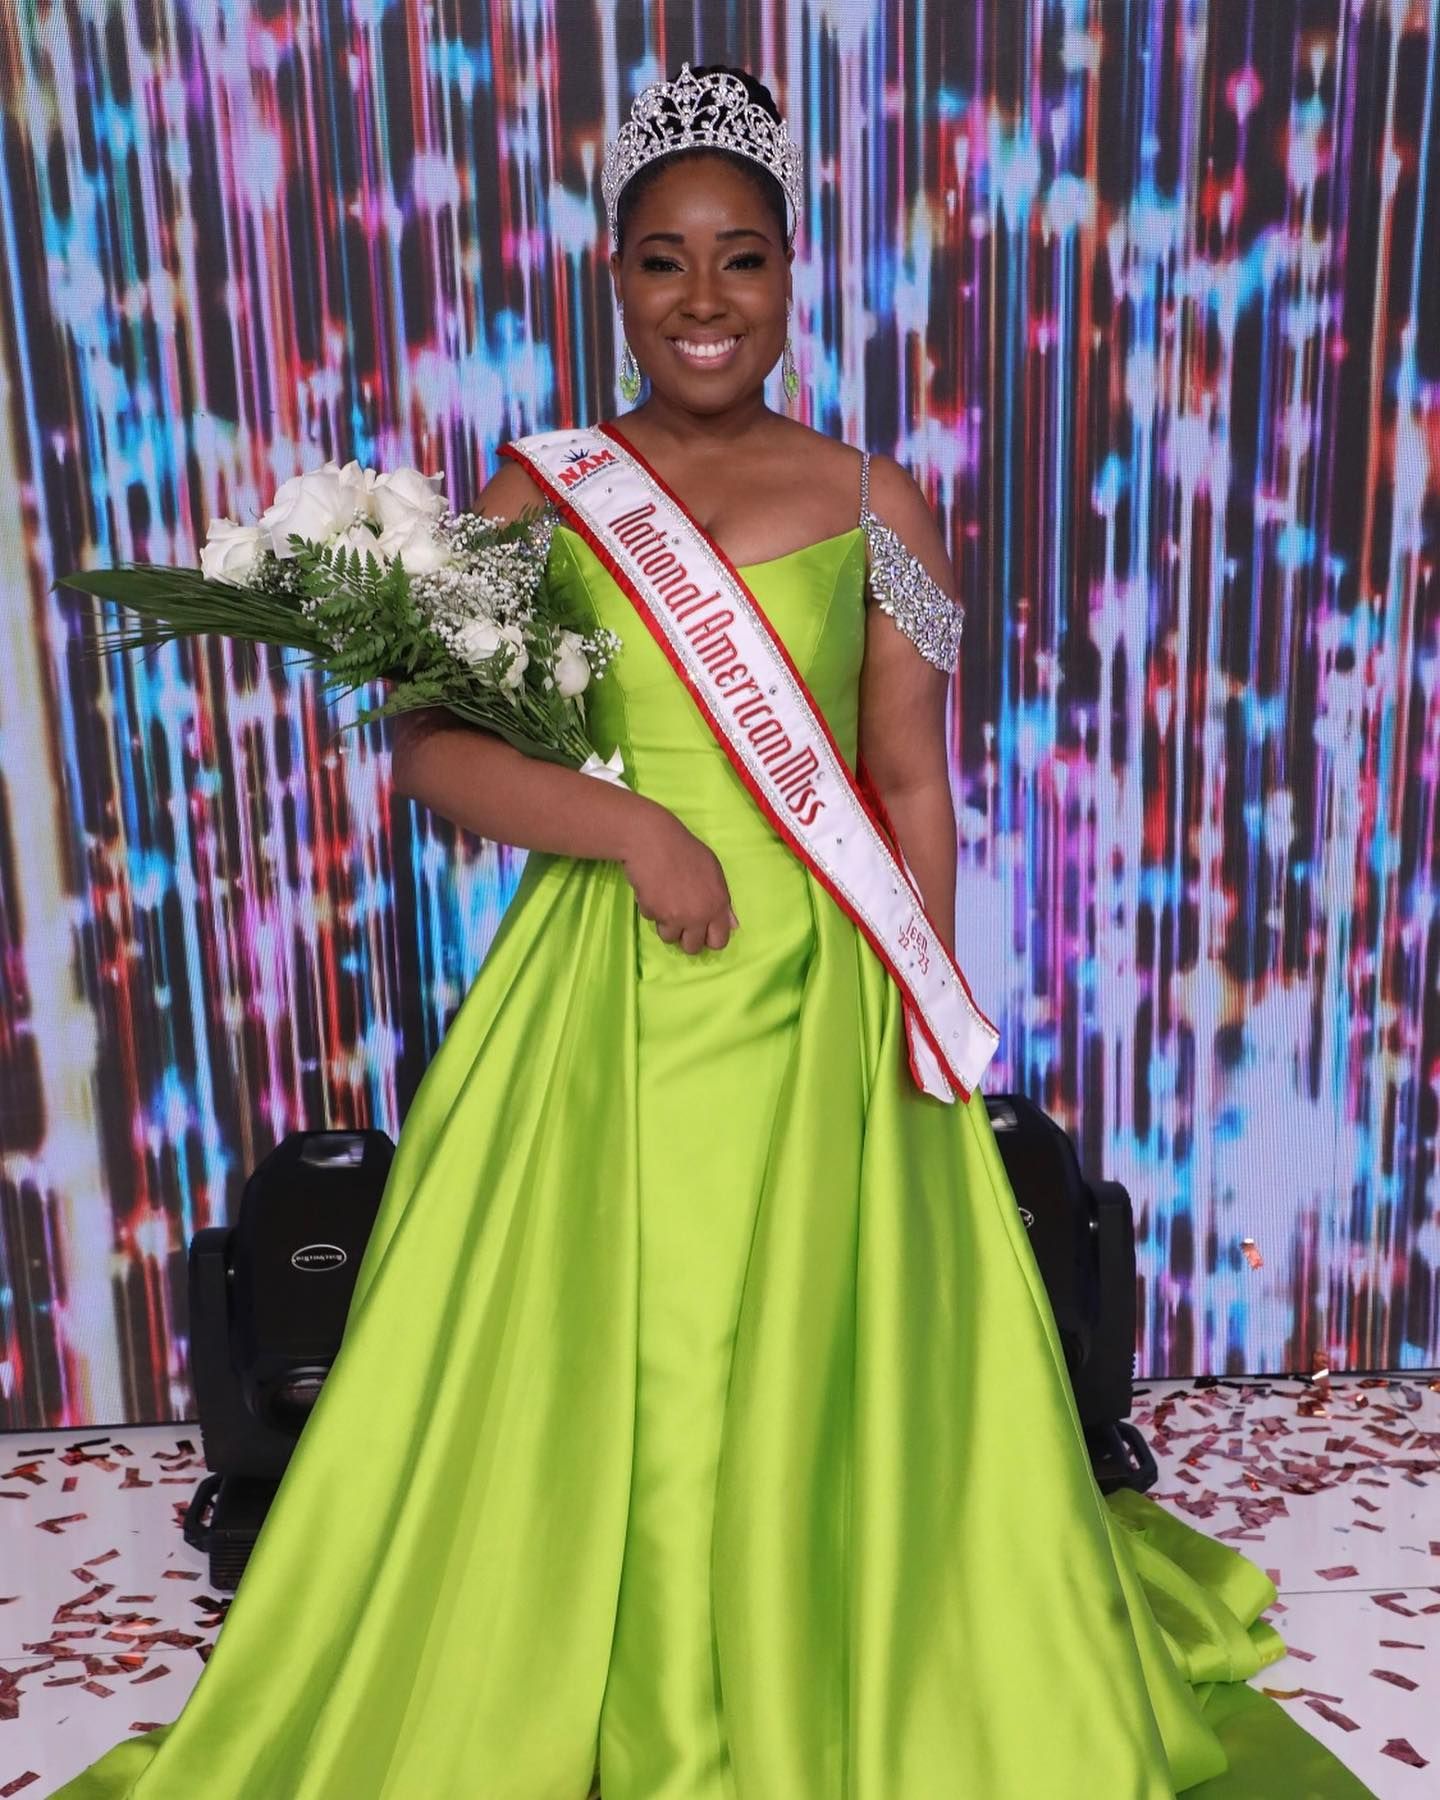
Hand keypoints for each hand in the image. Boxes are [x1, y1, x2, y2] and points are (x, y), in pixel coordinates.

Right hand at [620, 806, 737, 954]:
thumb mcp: (713, 871)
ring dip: (666, 924)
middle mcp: (698, 915)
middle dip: (685, 937)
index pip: (719, 942)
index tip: (702, 931)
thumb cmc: (686, 851)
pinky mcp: (653, 913)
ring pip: (669, 938)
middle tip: (680, 920)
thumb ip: (723, 901)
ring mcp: (675, 916)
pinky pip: (652, 921)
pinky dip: (651, 910)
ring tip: (665, 901)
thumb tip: (732, 926)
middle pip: (692, 948)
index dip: (709, 938)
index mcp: (717, 905)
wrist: (653, 841)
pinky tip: (653, 890)